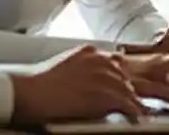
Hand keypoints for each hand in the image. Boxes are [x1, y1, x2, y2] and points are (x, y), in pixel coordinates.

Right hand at [10, 46, 146, 124]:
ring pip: (127, 89)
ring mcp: (106, 77)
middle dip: (124, 87)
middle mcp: (101, 61)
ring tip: (135, 110)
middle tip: (126, 98)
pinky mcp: (107, 94)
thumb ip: (80, 68)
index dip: (117, 75)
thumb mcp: (62, 66)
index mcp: (90, 52)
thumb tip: (86, 80)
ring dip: (130, 100)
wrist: (32, 92)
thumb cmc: (38, 83)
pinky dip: (134, 111)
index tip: (118, 83)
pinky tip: (136, 117)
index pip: (113, 61)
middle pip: (122, 75)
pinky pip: (127, 103)